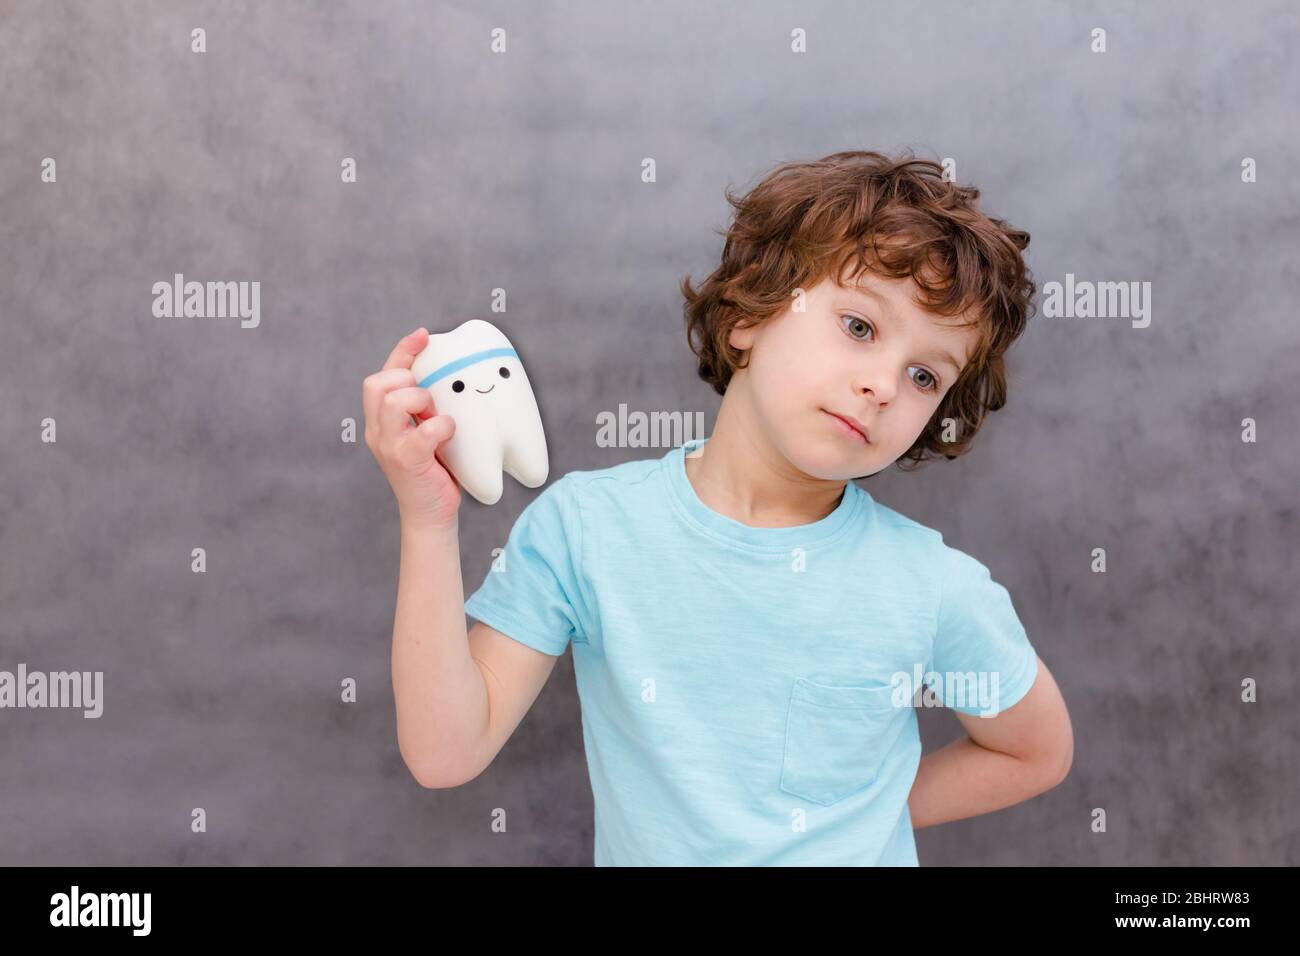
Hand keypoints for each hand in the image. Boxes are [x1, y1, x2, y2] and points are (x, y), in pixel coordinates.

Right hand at [363, 327, 461, 528]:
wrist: (431, 515)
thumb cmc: (435, 472)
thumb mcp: (427, 434)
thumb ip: (428, 411)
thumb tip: (456, 379)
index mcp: (381, 422)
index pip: (381, 376)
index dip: (401, 352)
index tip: (423, 336)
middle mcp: (378, 431)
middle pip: (377, 384)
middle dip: (406, 380)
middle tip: (429, 398)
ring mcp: (389, 447)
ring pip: (393, 401)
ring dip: (422, 400)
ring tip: (437, 416)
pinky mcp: (406, 462)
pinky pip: (422, 432)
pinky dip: (440, 426)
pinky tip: (449, 433)